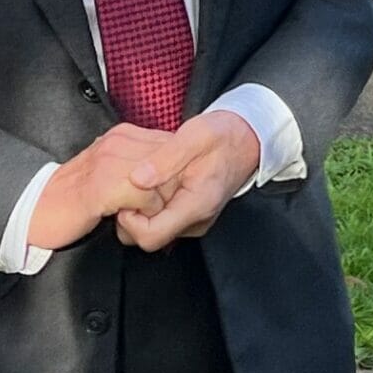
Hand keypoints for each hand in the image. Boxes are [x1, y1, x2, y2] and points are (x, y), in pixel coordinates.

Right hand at [29, 122, 180, 250]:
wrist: (38, 210)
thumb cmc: (76, 196)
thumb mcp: (111, 171)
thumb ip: (137, 164)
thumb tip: (172, 174)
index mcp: (123, 135)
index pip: (171, 146)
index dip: (176, 173)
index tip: (167, 193)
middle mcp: (120, 141)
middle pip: (172, 161)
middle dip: (171, 188)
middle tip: (158, 208)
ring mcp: (112, 161)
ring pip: (164, 180)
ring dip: (158, 203)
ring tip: (139, 213)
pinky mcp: (106, 185)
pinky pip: (148, 198)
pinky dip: (145, 213)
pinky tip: (125, 217)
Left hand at [114, 111, 261, 251]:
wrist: (248, 139)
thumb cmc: (225, 136)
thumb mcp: (196, 135)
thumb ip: (166, 157)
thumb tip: (137, 177)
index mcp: (198, 205)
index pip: (150, 237)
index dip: (128, 220)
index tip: (125, 194)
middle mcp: (195, 220)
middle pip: (146, 237)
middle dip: (129, 214)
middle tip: (129, 184)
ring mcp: (192, 220)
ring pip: (150, 229)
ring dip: (138, 208)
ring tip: (141, 179)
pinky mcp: (188, 215)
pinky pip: (159, 219)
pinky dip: (148, 204)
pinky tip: (150, 182)